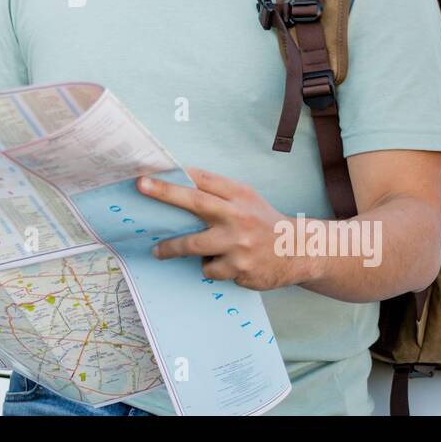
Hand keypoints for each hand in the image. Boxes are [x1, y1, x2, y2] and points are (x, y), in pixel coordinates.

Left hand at [139, 167, 314, 290]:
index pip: (204, 179)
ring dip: (172, 249)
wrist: (298, 252)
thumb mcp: (246, 198)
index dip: (177, 174)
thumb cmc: (263, 221)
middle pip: (196, 203)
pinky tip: (224, 263)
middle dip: (166, 193)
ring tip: (159, 251)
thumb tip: (180, 181)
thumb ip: (218, 191)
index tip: (151, 171)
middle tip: (142, 188)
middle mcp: (239, 217)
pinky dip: (210, 267)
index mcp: (240, 196)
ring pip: (194, 247)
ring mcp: (239, 245)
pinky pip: (210, 269)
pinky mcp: (240, 270)